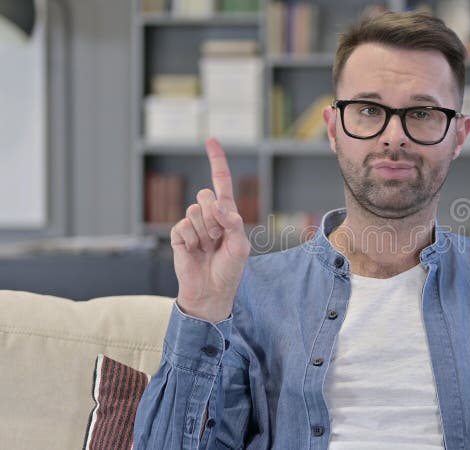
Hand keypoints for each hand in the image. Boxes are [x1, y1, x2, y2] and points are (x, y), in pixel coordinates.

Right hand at [171, 138, 250, 322]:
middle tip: (217, 239)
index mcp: (226, 214)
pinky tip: (194, 252)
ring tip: (207, 248)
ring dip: (204, 232)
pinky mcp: (178, 235)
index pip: (221, 182)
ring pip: (195, 212)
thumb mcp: (240, 246)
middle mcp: (209, 216)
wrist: (211, 292)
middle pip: (206, 196)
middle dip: (214, 217)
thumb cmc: (230, 270)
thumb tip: (218, 204)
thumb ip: (233, 223)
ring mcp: (192, 225)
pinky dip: (191, 240)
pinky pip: (182, 226)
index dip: (217, 161)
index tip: (211, 140)